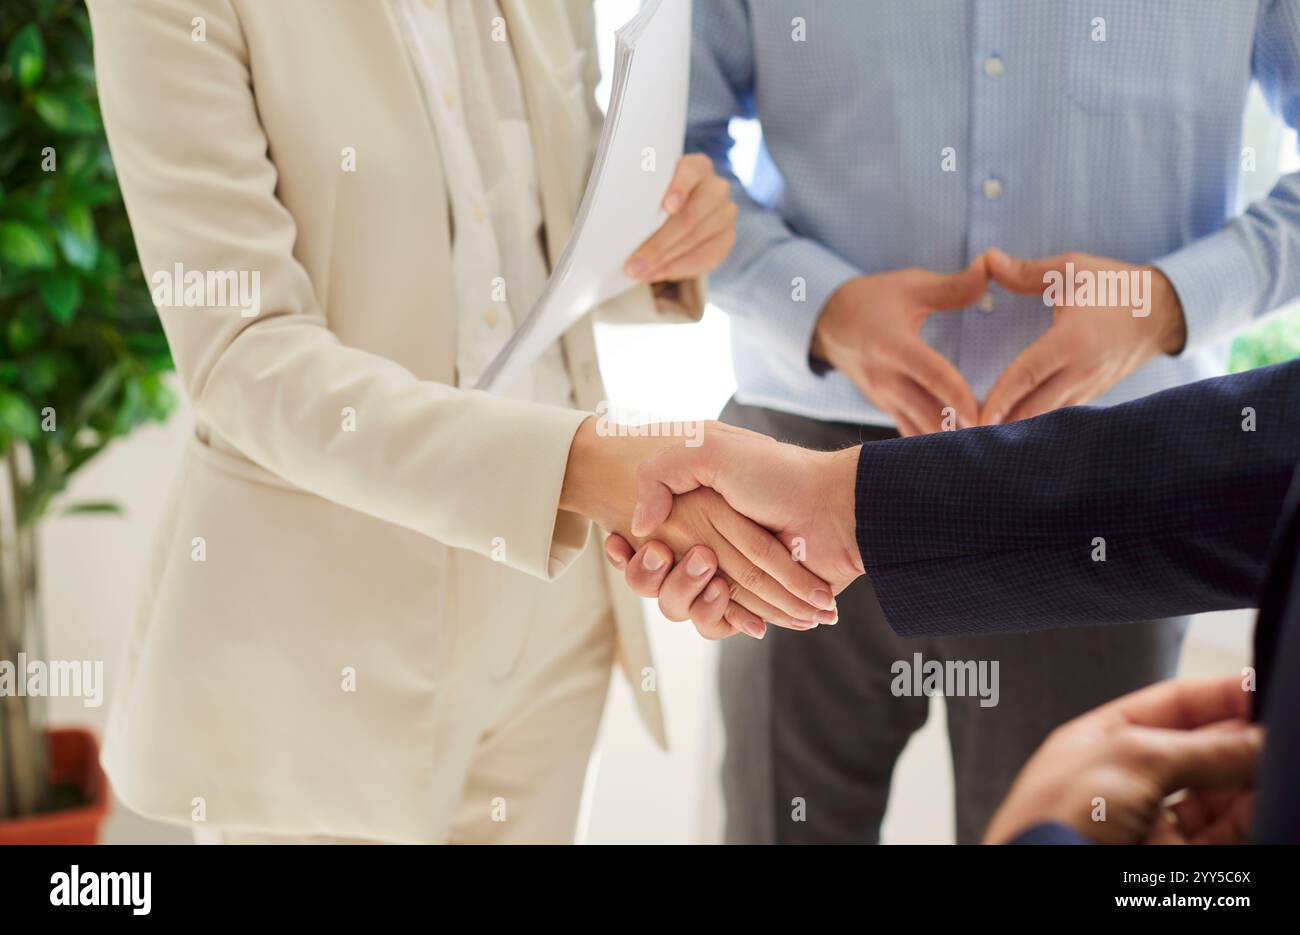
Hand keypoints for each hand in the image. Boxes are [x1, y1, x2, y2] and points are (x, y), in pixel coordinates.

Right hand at [560, 418, 837, 638]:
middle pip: (650, 580)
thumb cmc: (778, 474)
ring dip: (687, 596)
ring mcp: (724, 575)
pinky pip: (717, 624)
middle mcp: (701, 542)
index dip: (622, 548)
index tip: (617, 541)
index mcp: (687, 508)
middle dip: (653, 575)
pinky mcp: (751, 603)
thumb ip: (660, 472)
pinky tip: (735, 606)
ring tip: (714, 579)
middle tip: (666, 556)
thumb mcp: (713, 449)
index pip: (635, 540)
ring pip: (678, 607)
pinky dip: (725, 619)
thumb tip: (639, 526)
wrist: (837, 511)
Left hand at [623, 153, 736, 282]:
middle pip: (691, 215)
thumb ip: (643, 198)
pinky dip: (680, 268)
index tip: (667, 207)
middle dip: (659, 243)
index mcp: (697, 167)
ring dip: (665, 260)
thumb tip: (619, 221)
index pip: (691, 171)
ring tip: (641, 272)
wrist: (678, 217)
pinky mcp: (727, 238)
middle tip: (634, 263)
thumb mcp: (650, 192)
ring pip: (697, 238)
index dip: (679, 188)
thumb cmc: (658, 200)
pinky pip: (707, 257)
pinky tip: (659, 273)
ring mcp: (725, 213)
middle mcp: (716, 187)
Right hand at [811, 261, 985, 435]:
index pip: (932, 376)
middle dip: (962, 431)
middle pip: (927, 416)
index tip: (985, 414)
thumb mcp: (910, 286)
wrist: (827, 324)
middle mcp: (884, 379)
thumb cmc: (872, 301)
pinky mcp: (886, 410)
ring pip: (919, 434)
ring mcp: (882, 400)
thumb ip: (953, 286)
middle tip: (1002, 439)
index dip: (959, 397)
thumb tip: (991, 267)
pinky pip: (911, 436)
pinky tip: (964, 449)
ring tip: (988, 449)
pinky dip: (936, 445)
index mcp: (892, 345)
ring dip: (950, 443)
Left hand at [981, 248, 1187, 424]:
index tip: (976, 415)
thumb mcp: (1071, 269)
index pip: (1029, 374)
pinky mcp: (1093, 394)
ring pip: (1047, 418)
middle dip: (1001, 424)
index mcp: (1073, 339)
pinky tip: (1008, 432)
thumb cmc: (1114, 285)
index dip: (1001, 397)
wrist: (1163, 311)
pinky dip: (1035, 424)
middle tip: (963, 435)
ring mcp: (1090, 387)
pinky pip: (1059, 416)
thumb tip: (986, 258)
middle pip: (1035, 408)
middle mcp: (1082, 370)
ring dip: (1015, 429)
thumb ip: (1025, 271)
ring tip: (978, 439)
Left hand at [984, 676, 1260, 844]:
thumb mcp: (1130, 762)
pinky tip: (1264, 799)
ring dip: (1249, 778)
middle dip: (1241, 737)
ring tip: (1274, 763)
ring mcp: (1151, 823)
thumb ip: (1199, 747)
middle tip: (1276, 730)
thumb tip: (1255, 737)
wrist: (1046, 894)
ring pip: (1219, 794)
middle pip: (1201, 750)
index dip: (1218, 694)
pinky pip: (1224, 833)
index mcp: (1100, 742)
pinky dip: (1249, 815)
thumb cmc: (1055, 824)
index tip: (1261, 688)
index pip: (1171, 706)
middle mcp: (1127, 781)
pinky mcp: (1171, 861)